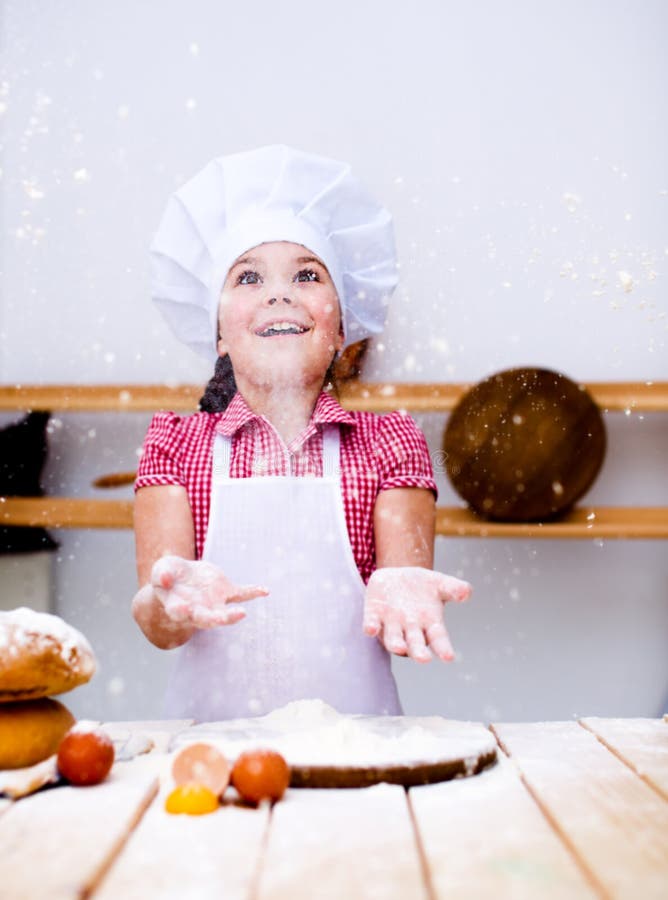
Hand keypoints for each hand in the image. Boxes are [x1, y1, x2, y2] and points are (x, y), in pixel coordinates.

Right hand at [151, 555, 268, 629]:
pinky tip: (264, 591)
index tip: (184, 608)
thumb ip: (162, 574)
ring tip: (242, 614)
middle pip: (205, 619)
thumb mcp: (161, 570)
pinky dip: (252, 592)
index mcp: (177, 606)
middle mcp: (197, 610)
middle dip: (213, 620)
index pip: (179, 612)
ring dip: (231, 615)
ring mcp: (213, 603)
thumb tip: (165, 578)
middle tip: (221, 619)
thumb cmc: (168, 575)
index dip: (181, 611)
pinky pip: (241, 594)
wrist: (181, 575)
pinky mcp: (225, 592)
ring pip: (224, 613)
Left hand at [363, 566, 470, 662]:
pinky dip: (371, 627)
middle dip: (418, 652)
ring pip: (393, 638)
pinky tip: (371, 629)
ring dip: (395, 643)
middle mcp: (410, 628)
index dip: (443, 648)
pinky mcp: (373, 615)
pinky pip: (371, 624)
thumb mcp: (440, 584)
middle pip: (415, 644)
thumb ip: (453, 589)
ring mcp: (391, 623)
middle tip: (424, 659)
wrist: (397, 577)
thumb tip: (467, 592)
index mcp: (429, 623)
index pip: (438, 639)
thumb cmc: (423, 586)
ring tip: (399, 647)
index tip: (449, 657)